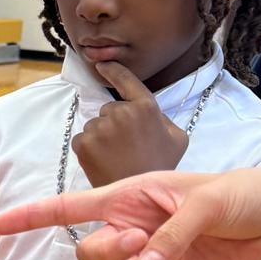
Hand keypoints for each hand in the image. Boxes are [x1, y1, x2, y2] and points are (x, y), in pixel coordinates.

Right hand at [0, 169, 260, 259]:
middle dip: (106, 252)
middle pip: (87, 251)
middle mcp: (132, 228)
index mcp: (128, 197)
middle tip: (142, 241)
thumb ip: (170, 234)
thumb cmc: (241, 194)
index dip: (31, 215)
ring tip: (166, 259)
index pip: (68, 207)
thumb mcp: (206, 202)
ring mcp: (151, 258)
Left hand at [72, 61, 188, 186]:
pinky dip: (90, 148)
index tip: (101, 64)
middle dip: (116, 122)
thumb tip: (148, 111)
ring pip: (96, 125)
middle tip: (128, 145)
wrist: (139, 195)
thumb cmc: (161, 166)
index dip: (113, 70)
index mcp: (146, 107)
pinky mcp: (83, 142)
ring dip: (103, 136)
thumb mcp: (177, 138)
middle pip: (110, 109)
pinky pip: (83, 138)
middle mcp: (120, 112)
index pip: (126, 80)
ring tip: (118, 156)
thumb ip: (161, 117)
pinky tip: (105, 160)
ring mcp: (99, 127)